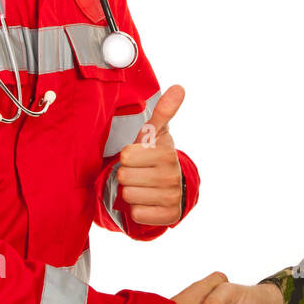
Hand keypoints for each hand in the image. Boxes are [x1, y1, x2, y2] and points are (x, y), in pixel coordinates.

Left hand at [117, 85, 184, 224]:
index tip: (139, 156)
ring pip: (129, 196)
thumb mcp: (156, 134)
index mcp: (165, 152)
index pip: (126, 156)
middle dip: (127, 176)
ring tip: (143, 187)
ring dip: (131, 193)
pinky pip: (137, 214)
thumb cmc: (155, 157)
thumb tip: (179, 87)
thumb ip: (163, 111)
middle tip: (139, 173)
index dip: (127, 157)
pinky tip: (147, 201)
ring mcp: (172, 196)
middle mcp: (171, 174)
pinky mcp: (169, 216)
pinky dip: (137, 210)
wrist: (174, 188)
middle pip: (124, 177)